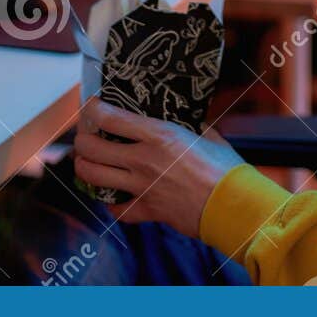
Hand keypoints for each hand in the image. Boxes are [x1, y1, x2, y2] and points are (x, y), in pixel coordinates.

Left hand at [73, 99, 243, 238]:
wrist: (234, 207)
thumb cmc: (227, 168)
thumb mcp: (208, 135)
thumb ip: (190, 125)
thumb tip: (185, 117)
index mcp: (158, 135)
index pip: (109, 117)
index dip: (93, 109)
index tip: (92, 106)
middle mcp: (143, 160)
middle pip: (91, 148)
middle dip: (82, 140)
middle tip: (86, 137)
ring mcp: (141, 187)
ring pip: (93, 177)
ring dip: (85, 167)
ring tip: (87, 162)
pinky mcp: (147, 211)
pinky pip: (116, 210)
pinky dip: (111, 204)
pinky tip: (114, 197)